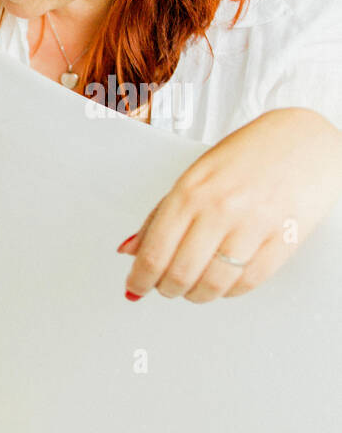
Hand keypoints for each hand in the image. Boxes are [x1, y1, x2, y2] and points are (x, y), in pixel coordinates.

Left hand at [119, 108, 341, 302]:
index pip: (154, 253)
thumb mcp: (193, 177)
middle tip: (165, 288)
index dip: (140, 279)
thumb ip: (159, 216)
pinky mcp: (284, 238)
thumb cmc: (246, 156)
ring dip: (197, 295)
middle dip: (166, 289)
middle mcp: (220, 209)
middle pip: (181, 274)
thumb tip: (130, 251)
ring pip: (214, 284)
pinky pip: (248, 282)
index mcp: (191, 192)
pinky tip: (223, 283)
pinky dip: (230, 291)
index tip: (135, 287)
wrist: (303, 138)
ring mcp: (254, 224)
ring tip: (193, 288)